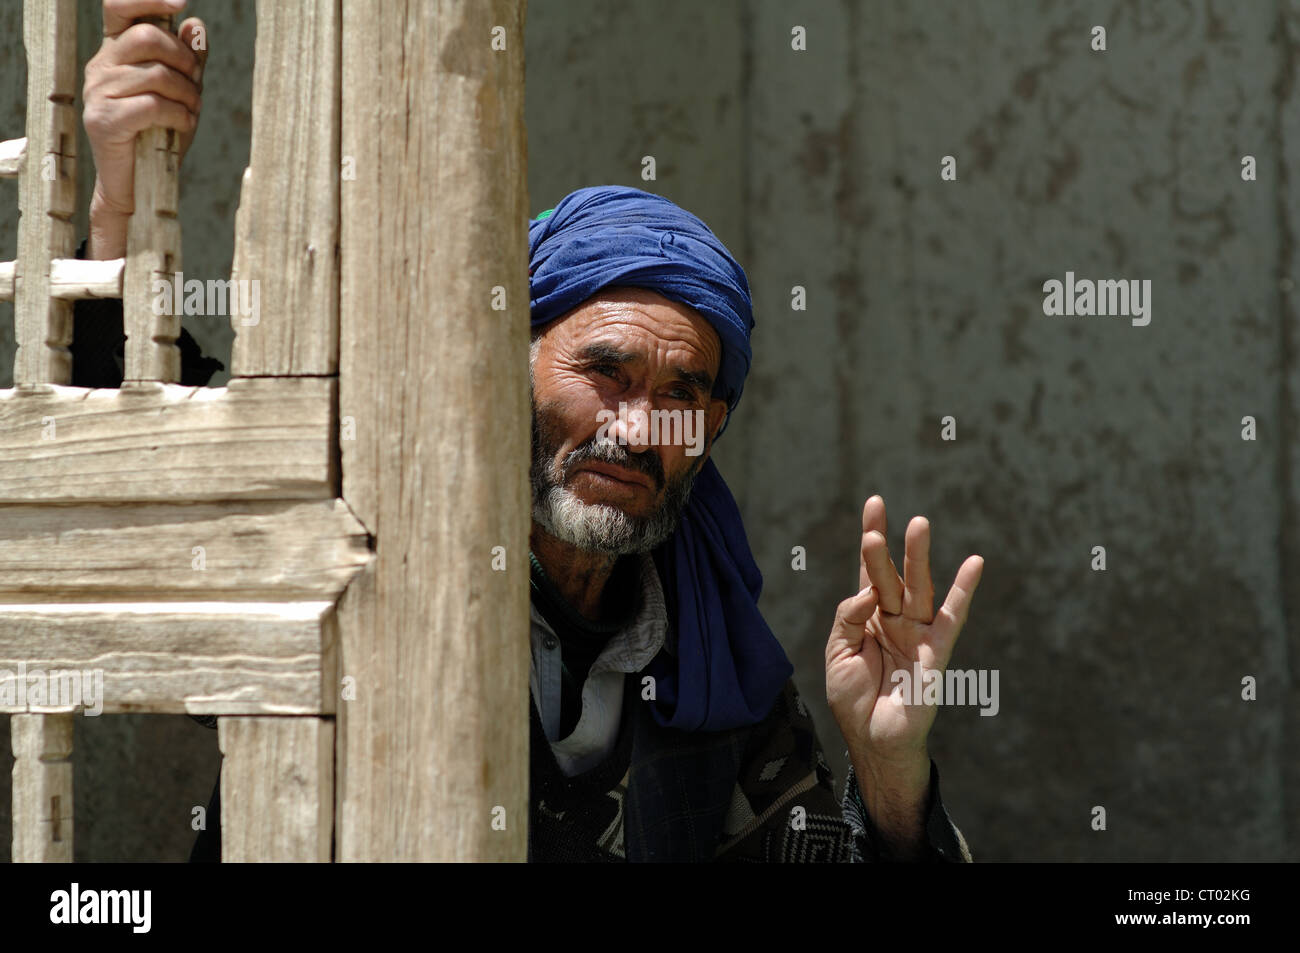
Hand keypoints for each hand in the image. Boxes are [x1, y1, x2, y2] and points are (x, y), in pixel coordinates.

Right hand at [84, 0, 206, 257]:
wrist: (139, 186)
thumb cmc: (160, 137)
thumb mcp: (181, 95)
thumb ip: (187, 61)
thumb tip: (195, 24)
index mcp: (115, 53)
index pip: (120, 8)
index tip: (181, 1)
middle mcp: (101, 67)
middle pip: (147, 36)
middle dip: (184, 60)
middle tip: (196, 87)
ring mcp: (98, 93)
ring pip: (156, 74)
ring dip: (187, 95)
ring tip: (191, 113)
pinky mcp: (103, 120)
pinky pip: (153, 105)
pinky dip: (179, 116)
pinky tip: (184, 127)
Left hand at [825, 495, 982, 850]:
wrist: (872, 740)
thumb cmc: (853, 699)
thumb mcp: (836, 654)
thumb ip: (847, 618)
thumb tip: (867, 592)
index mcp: (868, 616)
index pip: (869, 570)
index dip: (872, 538)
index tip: (875, 503)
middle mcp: (894, 618)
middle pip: (891, 574)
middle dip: (887, 545)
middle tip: (884, 510)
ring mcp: (916, 633)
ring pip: (918, 588)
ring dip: (918, 557)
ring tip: (919, 524)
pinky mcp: (935, 652)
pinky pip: (951, 617)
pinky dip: (964, 591)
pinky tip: (974, 563)